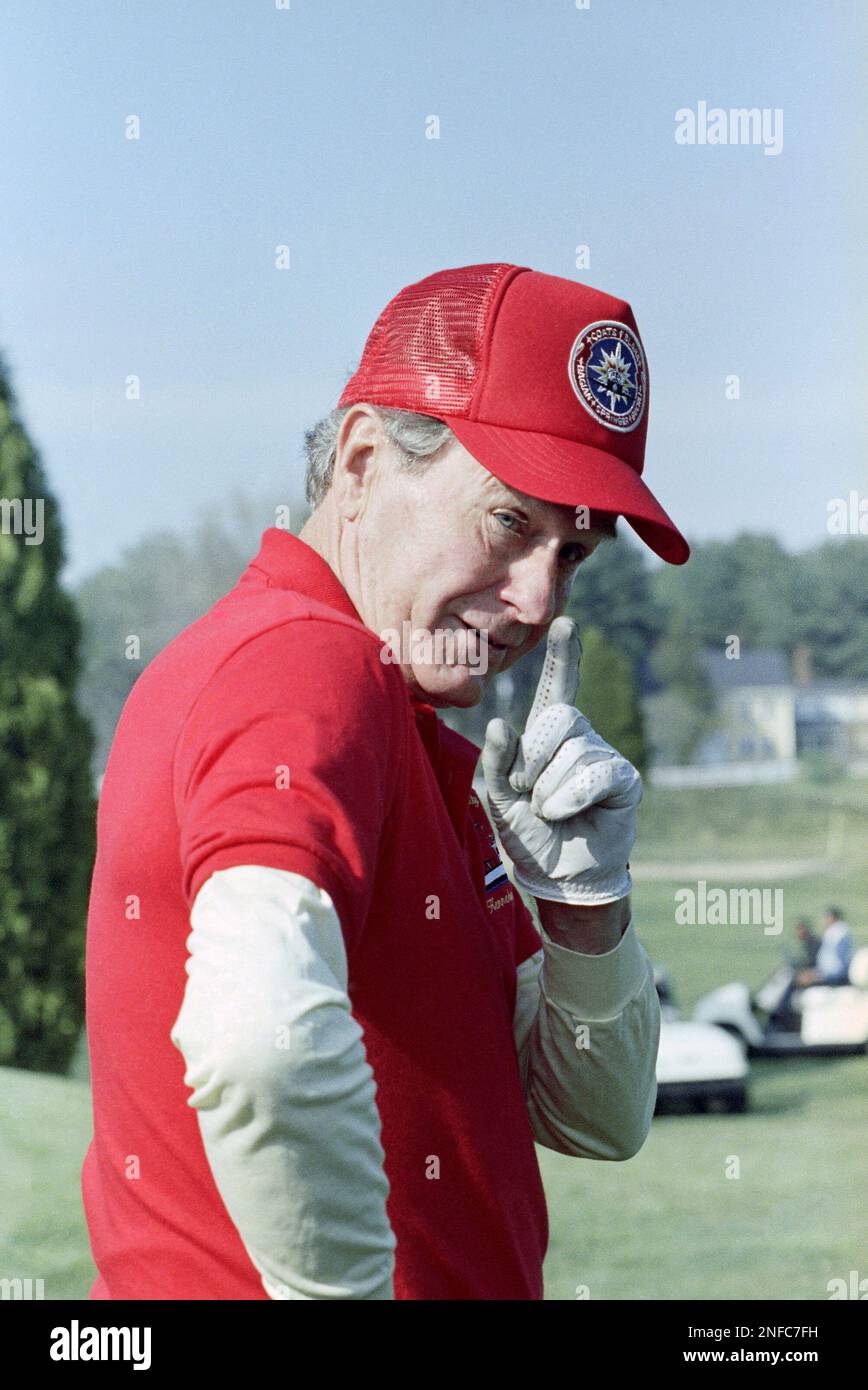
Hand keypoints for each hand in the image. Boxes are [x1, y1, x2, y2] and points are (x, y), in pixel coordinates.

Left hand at [481, 616, 641, 905]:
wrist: (556, 875)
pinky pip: (592, 775)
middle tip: (528, 791)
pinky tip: (565, 814)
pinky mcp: (623, 780)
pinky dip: (569, 798)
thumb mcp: (499, 797)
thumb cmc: (527, 833)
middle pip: (557, 717)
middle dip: (533, 758)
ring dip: (549, 789)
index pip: (556, 687)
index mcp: (546, 734)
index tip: (565, 622)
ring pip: (572, 752)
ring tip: (549, 812)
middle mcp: (579, 737)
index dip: (562, 656)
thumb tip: (500, 725)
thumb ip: (497, 762)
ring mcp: (603, 756)